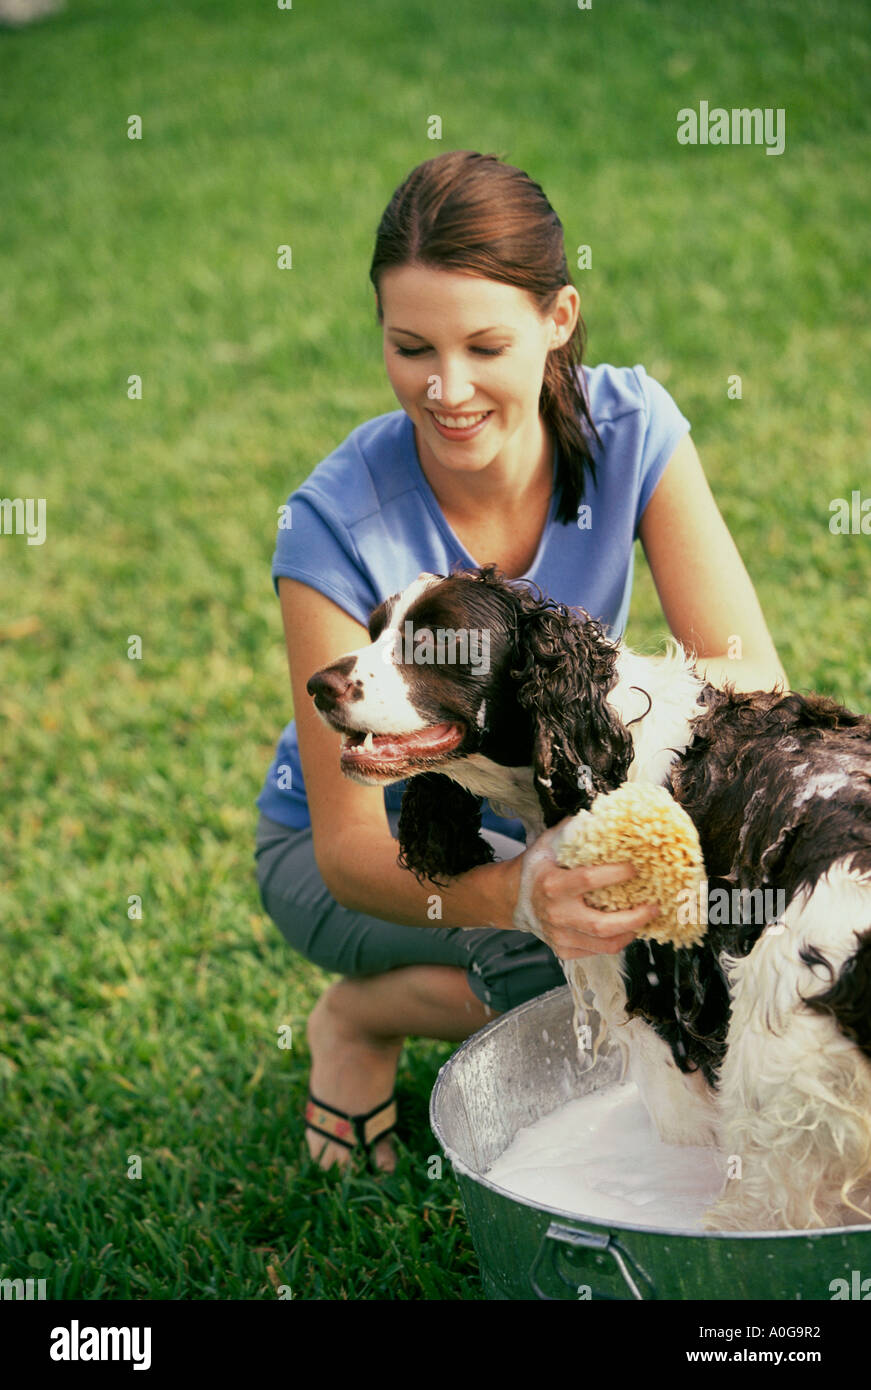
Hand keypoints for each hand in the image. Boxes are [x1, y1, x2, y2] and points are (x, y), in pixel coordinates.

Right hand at [511, 820, 658, 959]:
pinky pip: (596, 951)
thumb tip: (600, 815)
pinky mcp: (563, 949)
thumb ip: (571, 831)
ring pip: (603, 944)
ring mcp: (559, 935)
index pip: (589, 880)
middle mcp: (556, 913)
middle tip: (654, 907)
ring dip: (630, 933)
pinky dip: (616, 942)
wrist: (512, 899)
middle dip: (634, 918)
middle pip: (601, 924)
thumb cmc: (535, 869)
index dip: (616, 875)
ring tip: (645, 920)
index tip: (636, 868)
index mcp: (553, 885)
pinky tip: (626, 929)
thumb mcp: (546, 845)